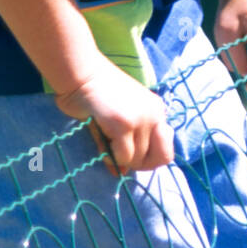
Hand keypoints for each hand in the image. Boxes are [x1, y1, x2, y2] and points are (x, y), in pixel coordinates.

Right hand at [54, 57, 173, 175]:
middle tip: (116, 152)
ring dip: (119, 158)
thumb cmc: (95, 95)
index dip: (149, 158)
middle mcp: (155, 114)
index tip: (131, 154)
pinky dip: (110, 156)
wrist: (80, 73)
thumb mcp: (119, 118)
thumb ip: (128, 143)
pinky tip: (100, 142)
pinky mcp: (125, 124)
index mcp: (157, 110)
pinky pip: (123, 156)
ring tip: (104, 139)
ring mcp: (142, 118)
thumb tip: (124, 173)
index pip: (166, 150)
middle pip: (155, 159)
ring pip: (137, 159)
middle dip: (134, 162)